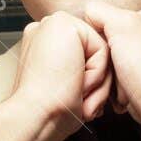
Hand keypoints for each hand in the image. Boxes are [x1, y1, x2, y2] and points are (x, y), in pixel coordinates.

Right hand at [0, 12, 113, 140]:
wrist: (35, 117)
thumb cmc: (50, 112)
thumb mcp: (71, 87)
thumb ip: (84, 69)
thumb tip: (105, 69)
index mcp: (45, 46)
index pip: (87, 56)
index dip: (91, 83)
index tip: (79, 103)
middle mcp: (47, 32)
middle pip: (96, 53)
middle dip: (96, 83)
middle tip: (80, 102)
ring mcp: (53, 25)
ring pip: (101, 52)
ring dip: (96, 82)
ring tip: (75, 94)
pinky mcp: (64, 24)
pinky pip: (102, 49)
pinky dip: (96, 74)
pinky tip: (75, 83)